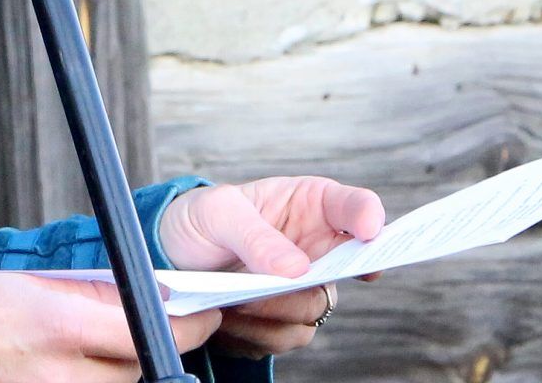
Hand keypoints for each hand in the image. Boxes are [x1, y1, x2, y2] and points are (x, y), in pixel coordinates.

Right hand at [0, 271, 221, 382]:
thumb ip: (88, 294)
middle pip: (143, 366)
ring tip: (105, 345)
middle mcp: (62, 372)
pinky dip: (93, 381)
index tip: (203, 311)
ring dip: (124, 368)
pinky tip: (80, 365)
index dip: (190, 322)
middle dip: (159, 344)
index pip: (152, 328)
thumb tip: (141, 294)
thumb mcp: (23, 284)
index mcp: (58, 324)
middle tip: (166, 322)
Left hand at [155, 175, 386, 358]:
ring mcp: (305, 288)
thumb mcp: (216, 212)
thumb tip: (296, 269)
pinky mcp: (285, 321)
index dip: (369, 217)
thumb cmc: (202, 221)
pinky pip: (284, 336)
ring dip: (271, 308)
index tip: (369, 231)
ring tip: (231, 298)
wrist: (173, 259)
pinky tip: (225, 315)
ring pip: (312, 310)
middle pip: (344, 271)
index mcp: (311, 205)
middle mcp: (318, 248)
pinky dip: (253, 331)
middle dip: (312, 280)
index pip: (355, 206)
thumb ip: (254, 234)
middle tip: (283, 280)